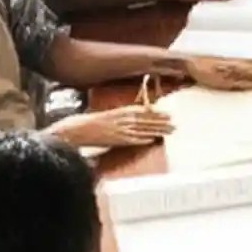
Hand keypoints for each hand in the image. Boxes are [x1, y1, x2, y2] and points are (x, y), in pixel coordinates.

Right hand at [46, 105, 172, 147]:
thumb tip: (136, 118)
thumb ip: (123, 116)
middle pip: (147, 120)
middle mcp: (122, 119)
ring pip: (143, 130)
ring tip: (170, 132)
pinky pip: (132, 140)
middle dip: (162, 122)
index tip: (169, 114)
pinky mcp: (115, 140)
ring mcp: (120, 130)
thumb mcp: (109, 116)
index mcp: (121, 111)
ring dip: (158, 131)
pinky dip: (143, 139)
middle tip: (175, 124)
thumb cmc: (90, 123)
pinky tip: (153, 140)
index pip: (144, 111)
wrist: (75, 130)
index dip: (157, 113)